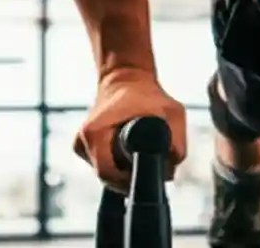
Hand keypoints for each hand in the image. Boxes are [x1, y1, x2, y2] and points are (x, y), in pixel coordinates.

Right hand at [73, 67, 187, 191]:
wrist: (127, 78)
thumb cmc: (148, 95)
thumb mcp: (172, 113)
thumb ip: (177, 142)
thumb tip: (170, 168)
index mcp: (95, 132)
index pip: (108, 174)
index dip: (130, 180)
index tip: (148, 175)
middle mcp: (83, 140)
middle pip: (107, 177)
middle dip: (130, 177)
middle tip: (151, 166)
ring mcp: (81, 144)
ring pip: (106, 173)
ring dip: (124, 170)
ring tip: (140, 152)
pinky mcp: (84, 147)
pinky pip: (103, 166)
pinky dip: (117, 164)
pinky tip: (128, 150)